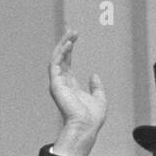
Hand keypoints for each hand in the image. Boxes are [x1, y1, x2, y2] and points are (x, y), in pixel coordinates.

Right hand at [48, 29, 106, 155]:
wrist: (86, 126)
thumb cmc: (92, 117)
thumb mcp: (99, 98)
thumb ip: (96, 86)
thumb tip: (94, 75)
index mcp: (70, 86)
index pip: (67, 62)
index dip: (69, 49)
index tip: (75, 36)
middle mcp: (62, 83)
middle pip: (60, 58)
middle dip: (65, 42)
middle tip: (71, 29)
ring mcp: (57, 83)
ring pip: (56, 58)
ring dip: (63, 44)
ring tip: (70, 32)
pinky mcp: (55, 84)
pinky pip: (55, 64)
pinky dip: (60, 53)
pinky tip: (68, 43)